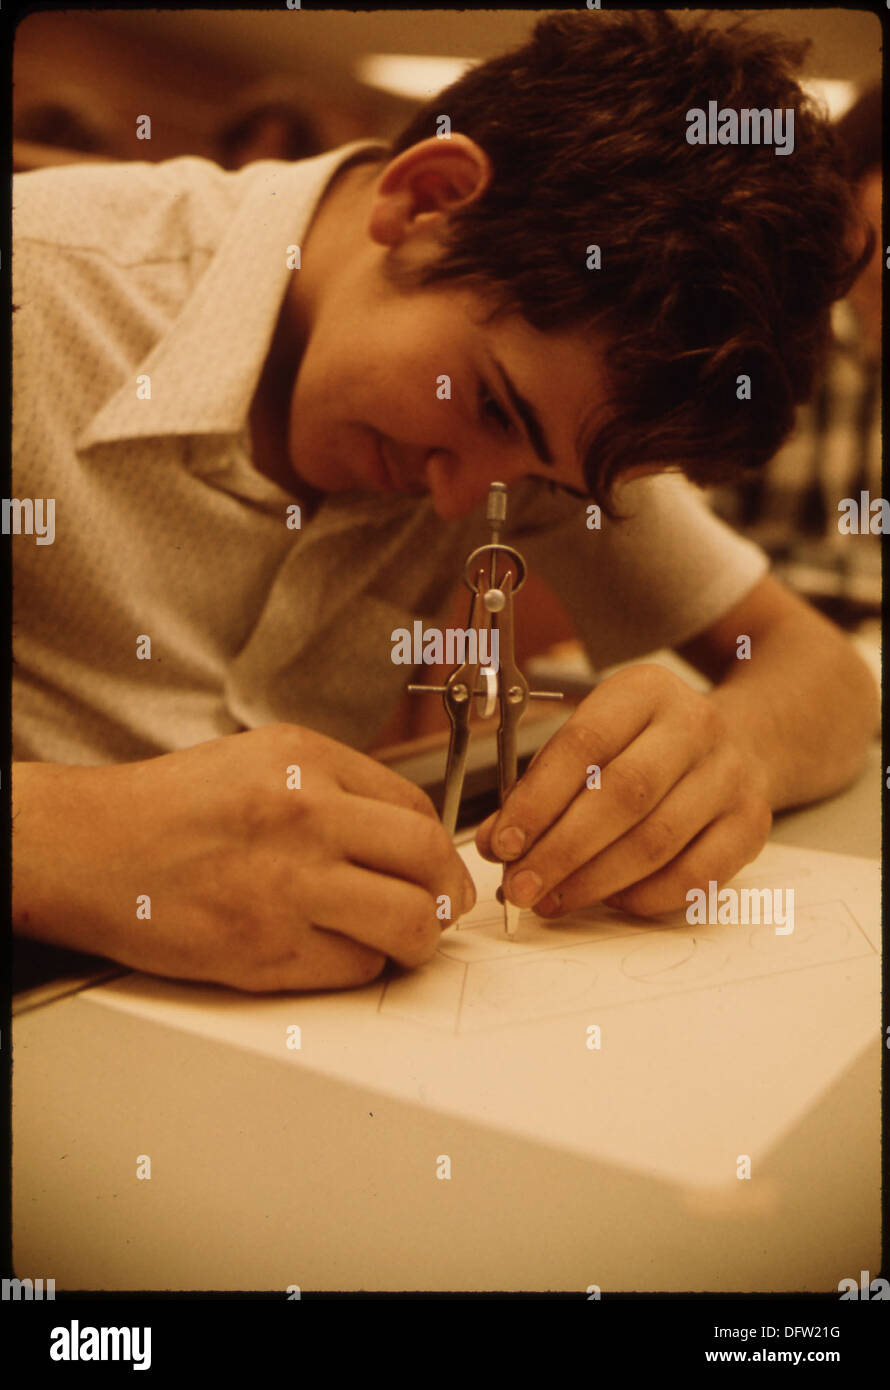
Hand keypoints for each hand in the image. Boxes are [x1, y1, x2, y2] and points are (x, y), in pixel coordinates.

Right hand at [13, 725, 475, 991]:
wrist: (87, 849)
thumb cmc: (169, 809)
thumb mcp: (260, 760)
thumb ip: (335, 786)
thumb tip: (406, 835)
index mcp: (305, 761)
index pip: (417, 808)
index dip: (438, 848)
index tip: (438, 868)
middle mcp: (305, 816)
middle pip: (429, 860)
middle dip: (449, 893)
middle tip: (445, 908)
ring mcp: (288, 885)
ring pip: (409, 922)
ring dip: (418, 938)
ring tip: (400, 938)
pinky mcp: (267, 950)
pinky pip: (356, 967)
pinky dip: (360, 965)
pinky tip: (336, 950)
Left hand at [475, 664, 771, 917]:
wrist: (744, 738)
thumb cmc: (646, 743)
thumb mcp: (593, 736)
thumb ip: (543, 785)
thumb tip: (496, 843)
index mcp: (645, 690)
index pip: (584, 746)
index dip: (537, 801)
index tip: (501, 844)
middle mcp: (695, 725)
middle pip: (623, 796)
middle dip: (562, 851)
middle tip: (520, 886)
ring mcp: (731, 775)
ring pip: (657, 841)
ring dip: (595, 882)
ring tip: (552, 900)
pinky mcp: (753, 823)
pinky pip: (697, 875)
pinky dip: (646, 897)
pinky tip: (611, 901)